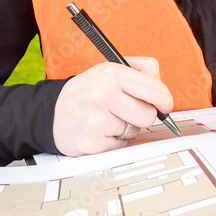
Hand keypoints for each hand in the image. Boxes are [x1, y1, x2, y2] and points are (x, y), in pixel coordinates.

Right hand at [52, 56, 173, 156]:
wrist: (50, 112)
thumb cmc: (85, 91)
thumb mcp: (109, 69)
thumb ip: (141, 69)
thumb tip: (161, 84)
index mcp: (111, 73)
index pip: (154, 89)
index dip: (165, 100)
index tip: (164, 105)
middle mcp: (103, 94)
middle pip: (148, 115)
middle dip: (142, 116)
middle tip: (128, 111)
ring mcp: (96, 119)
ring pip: (135, 131)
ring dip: (125, 128)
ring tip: (107, 118)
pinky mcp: (93, 143)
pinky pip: (121, 145)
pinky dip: (114, 141)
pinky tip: (99, 130)